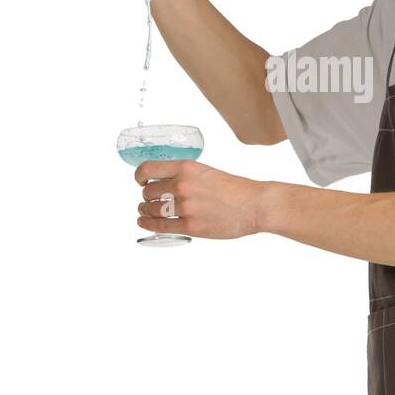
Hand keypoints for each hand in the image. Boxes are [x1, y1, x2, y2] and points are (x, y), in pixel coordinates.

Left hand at [135, 159, 265, 239]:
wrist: (255, 205)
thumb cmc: (237, 190)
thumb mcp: (207, 172)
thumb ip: (186, 176)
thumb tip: (168, 183)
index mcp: (186, 168)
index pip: (148, 169)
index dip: (140, 176)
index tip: (140, 180)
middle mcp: (182, 185)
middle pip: (148, 192)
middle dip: (146, 197)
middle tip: (147, 200)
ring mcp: (185, 207)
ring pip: (151, 209)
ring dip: (145, 211)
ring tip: (145, 212)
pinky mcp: (190, 226)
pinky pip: (161, 226)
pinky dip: (149, 225)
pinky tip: (146, 223)